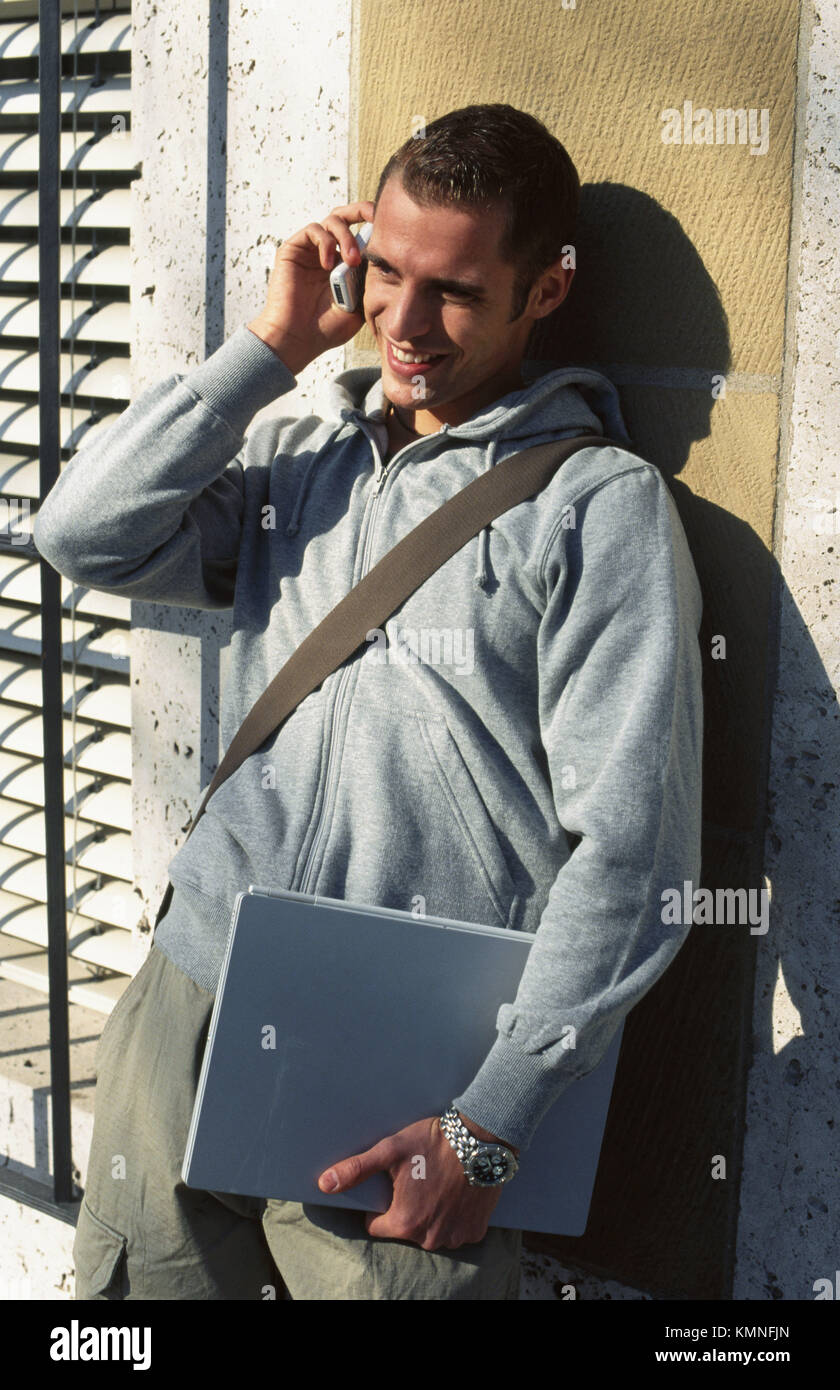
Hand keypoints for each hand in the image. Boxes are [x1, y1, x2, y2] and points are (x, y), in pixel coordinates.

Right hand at [248, 200, 375, 374]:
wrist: (298, 339)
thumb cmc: (327, 329)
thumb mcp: (361, 306)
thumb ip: (371, 282)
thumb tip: (391, 261)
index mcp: (343, 264)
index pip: (361, 233)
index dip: (374, 227)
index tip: (392, 231)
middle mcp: (327, 252)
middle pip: (346, 216)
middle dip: (362, 211)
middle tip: (376, 219)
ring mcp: (310, 250)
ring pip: (332, 220)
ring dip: (346, 236)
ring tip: (352, 261)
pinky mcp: (293, 250)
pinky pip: (313, 230)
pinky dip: (325, 242)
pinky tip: (329, 265)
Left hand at [316, 1114, 508, 1250]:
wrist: (481, 1139)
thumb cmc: (433, 1143)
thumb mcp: (390, 1150)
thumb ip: (357, 1169)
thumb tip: (325, 1184)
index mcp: (404, 1223)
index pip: (376, 1225)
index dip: (380, 1205)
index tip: (392, 1185)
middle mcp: (429, 1239)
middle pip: (405, 1229)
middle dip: (407, 1208)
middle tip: (417, 1179)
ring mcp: (454, 1237)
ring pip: (430, 1231)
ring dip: (431, 1214)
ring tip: (437, 1183)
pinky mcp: (475, 1231)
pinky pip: (456, 1230)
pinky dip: (454, 1216)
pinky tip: (456, 1192)